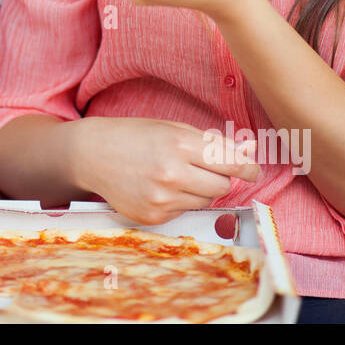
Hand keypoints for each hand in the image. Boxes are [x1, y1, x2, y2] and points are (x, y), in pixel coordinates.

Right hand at [71, 117, 261, 224]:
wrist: (92, 154)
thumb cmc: (135, 136)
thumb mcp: (173, 129)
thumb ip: (211, 143)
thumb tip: (248, 154)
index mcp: (180, 144)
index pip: (231, 163)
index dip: (247, 168)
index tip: (252, 171)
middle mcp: (172, 173)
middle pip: (222, 186)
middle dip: (219, 178)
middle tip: (202, 168)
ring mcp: (162, 198)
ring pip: (206, 202)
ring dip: (199, 190)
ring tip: (174, 176)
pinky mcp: (153, 216)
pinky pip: (184, 212)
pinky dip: (179, 201)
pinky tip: (159, 187)